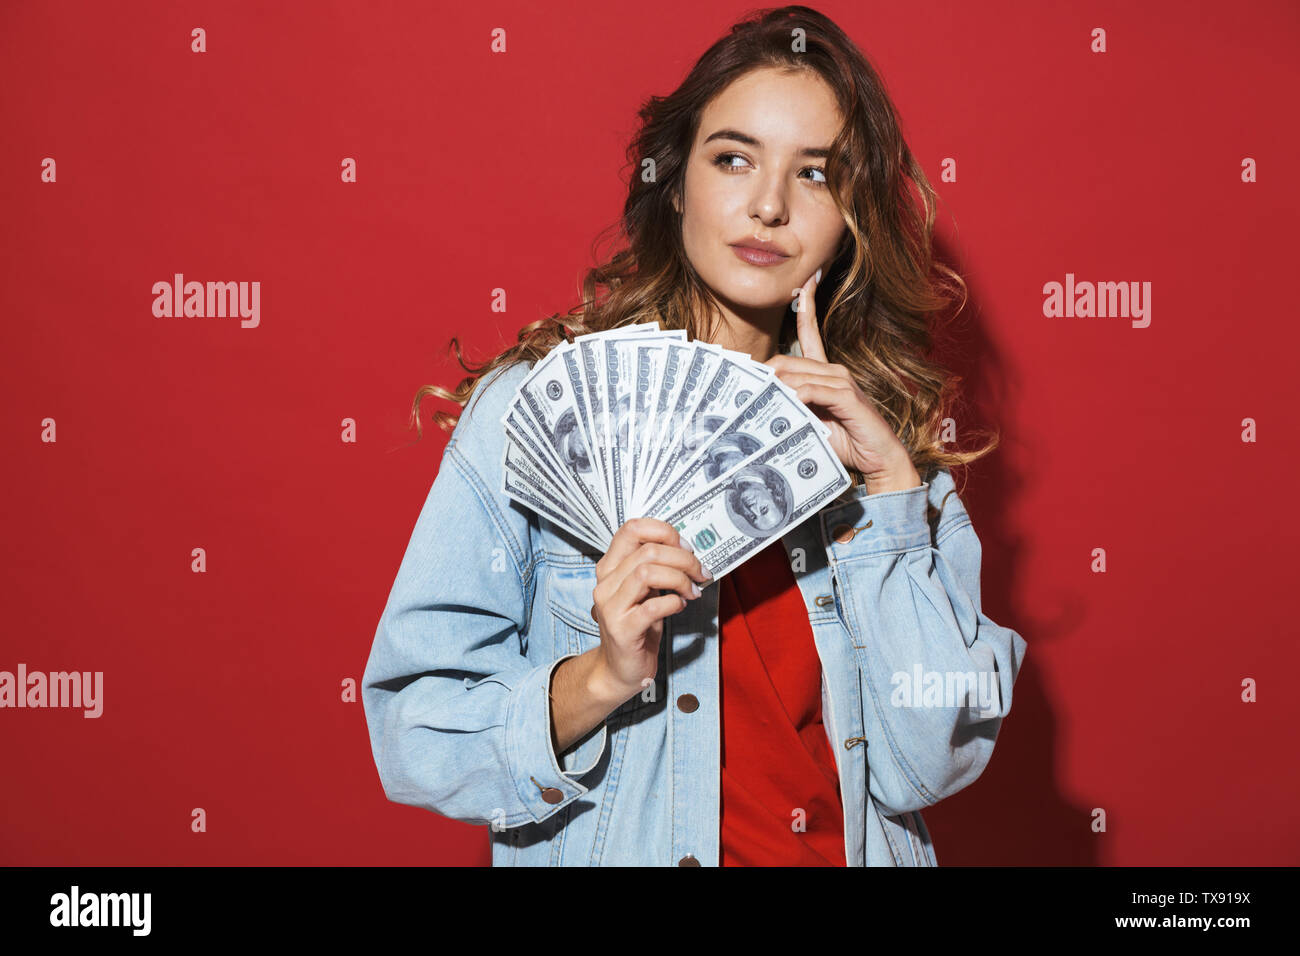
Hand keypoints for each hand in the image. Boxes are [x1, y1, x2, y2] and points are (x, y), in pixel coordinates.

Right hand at [590, 518, 711, 701]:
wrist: (620, 669)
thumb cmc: (638, 626)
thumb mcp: (644, 590)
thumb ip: (656, 567)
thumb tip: (686, 549)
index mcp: (610, 567)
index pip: (631, 529)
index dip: (664, 531)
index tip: (686, 547)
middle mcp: (605, 583)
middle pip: (647, 550)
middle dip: (683, 558)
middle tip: (701, 573)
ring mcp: (610, 606)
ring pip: (647, 573)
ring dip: (680, 579)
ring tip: (693, 591)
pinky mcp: (622, 630)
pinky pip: (653, 607)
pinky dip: (674, 603)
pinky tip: (681, 606)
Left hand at [765, 270, 922, 492]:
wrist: (878, 460)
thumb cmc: (843, 444)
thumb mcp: (809, 425)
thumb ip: (790, 411)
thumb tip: (759, 406)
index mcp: (824, 373)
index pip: (810, 330)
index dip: (807, 303)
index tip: (805, 280)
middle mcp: (833, 371)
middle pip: (785, 362)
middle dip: (762, 378)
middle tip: (743, 398)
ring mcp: (841, 381)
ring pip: (795, 376)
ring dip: (775, 393)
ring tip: (758, 409)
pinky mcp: (848, 396)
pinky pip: (813, 390)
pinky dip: (797, 398)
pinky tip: (790, 406)